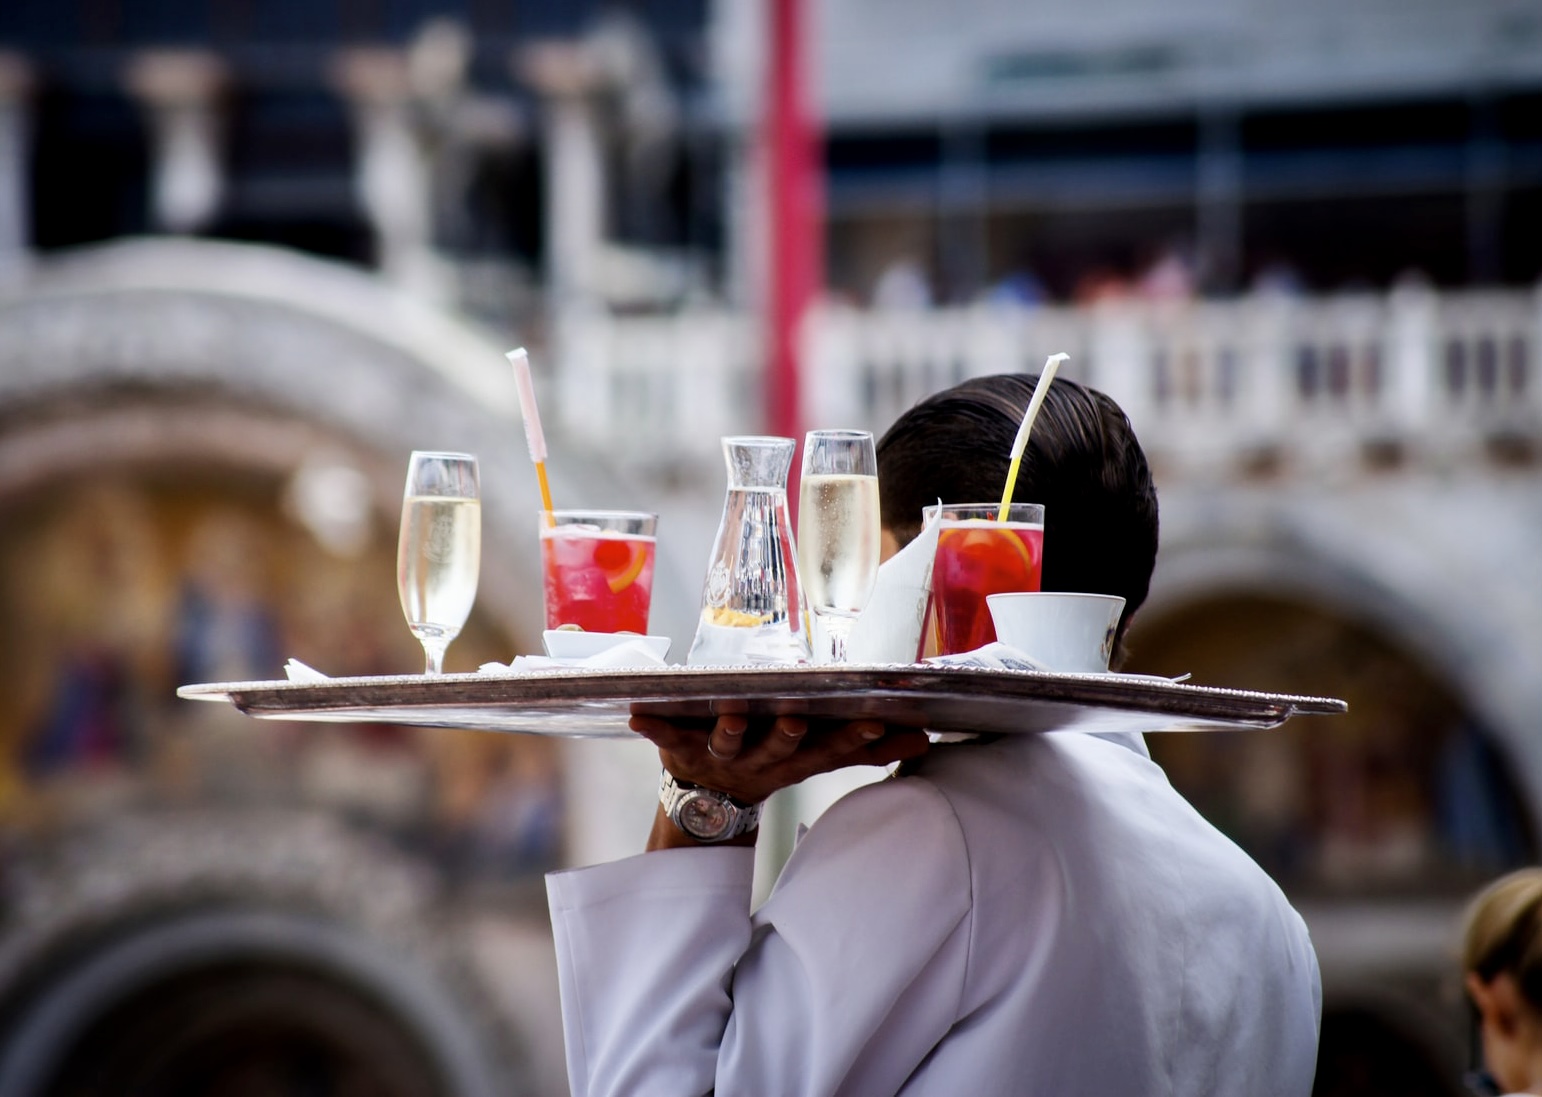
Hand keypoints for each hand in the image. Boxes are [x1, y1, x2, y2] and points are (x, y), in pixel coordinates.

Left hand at [629, 710, 930, 807]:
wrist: (707, 804)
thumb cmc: (770, 761)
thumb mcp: (817, 757)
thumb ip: (865, 748)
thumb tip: (923, 740)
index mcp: (793, 760)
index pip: (829, 751)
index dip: (850, 740)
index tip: (874, 725)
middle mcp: (759, 760)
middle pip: (778, 748)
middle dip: (788, 734)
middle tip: (796, 718)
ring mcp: (719, 756)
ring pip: (727, 741)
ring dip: (729, 729)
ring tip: (730, 712)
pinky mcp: (680, 749)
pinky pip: (665, 737)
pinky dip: (651, 726)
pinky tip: (637, 713)